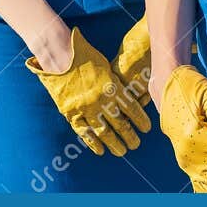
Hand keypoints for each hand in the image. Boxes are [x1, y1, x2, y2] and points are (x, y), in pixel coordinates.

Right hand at [27, 27, 151, 155]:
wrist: (59, 54)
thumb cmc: (84, 55)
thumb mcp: (105, 66)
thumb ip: (115, 83)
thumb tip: (128, 96)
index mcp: (112, 86)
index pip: (131, 108)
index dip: (140, 120)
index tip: (147, 129)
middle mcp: (100, 100)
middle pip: (119, 123)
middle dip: (129, 136)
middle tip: (136, 144)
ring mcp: (85, 108)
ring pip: (103, 131)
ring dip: (114, 143)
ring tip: (122, 151)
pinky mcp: (71, 112)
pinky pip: (84, 131)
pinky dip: (92, 142)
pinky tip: (100, 150)